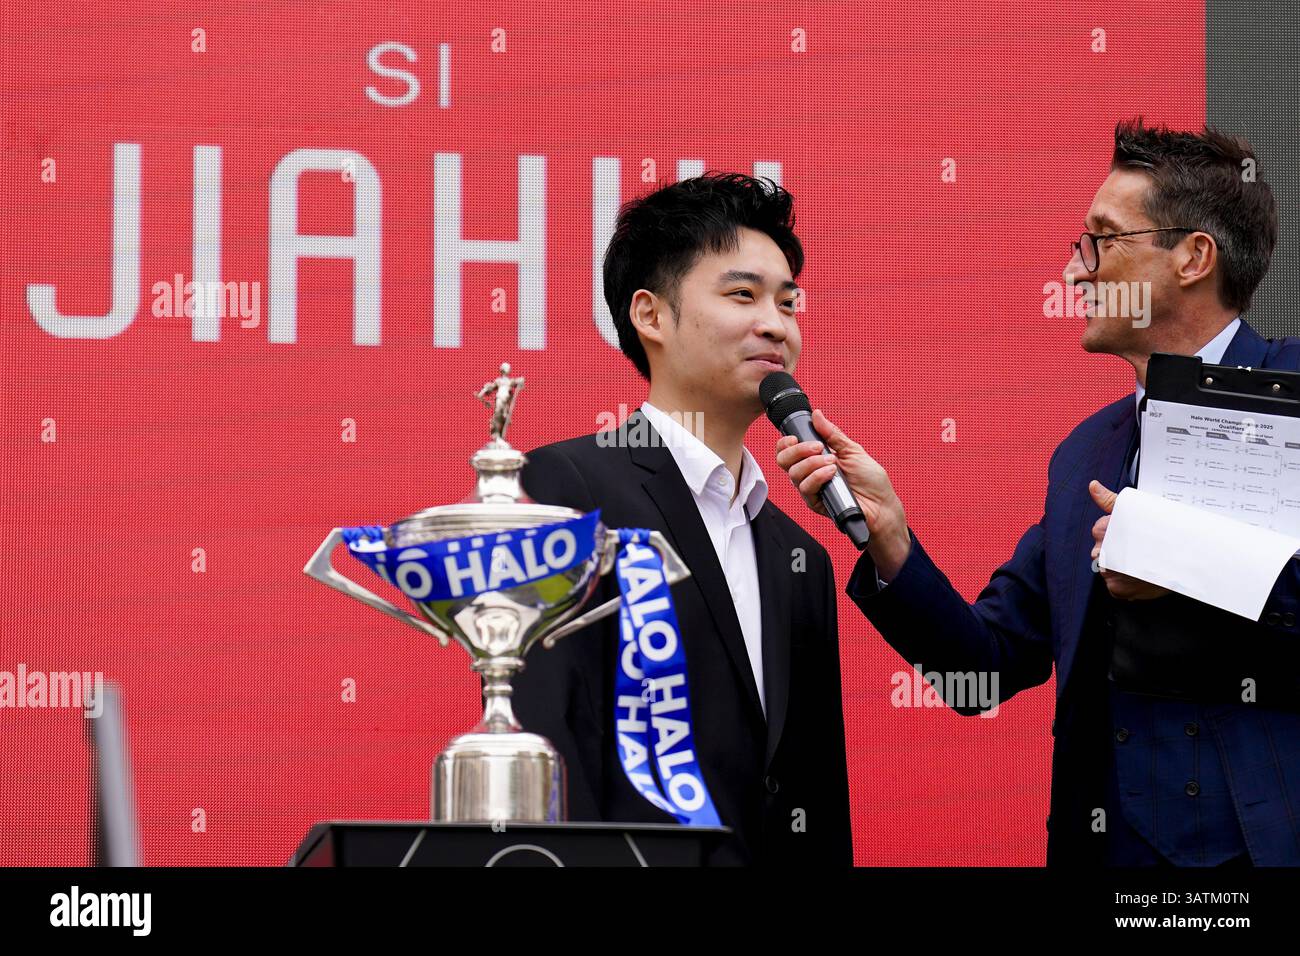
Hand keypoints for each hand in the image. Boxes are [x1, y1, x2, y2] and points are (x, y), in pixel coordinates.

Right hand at [774, 409, 910, 578]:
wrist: (881, 503)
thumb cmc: (870, 480)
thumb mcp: (852, 450)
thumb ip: (832, 434)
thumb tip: (817, 415)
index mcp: (814, 458)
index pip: (787, 450)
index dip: (785, 443)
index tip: (795, 437)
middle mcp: (809, 473)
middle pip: (783, 461)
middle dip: (798, 450)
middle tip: (818, 447)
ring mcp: (811, 488)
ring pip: (794, 473)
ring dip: (813, 464)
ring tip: (833, 463)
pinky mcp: (815, 503)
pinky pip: (805, 488)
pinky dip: (818, 477)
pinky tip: (831, 474)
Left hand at [1089, 480, 1170, 600]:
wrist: (1186, 557)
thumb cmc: (1160, 531)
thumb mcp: (1134, 510)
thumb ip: (1109, 500)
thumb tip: (1092, 485)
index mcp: (1103, 530)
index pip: (1097, 530)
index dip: (1113, 532)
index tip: (1131, 535)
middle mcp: (1102, 552)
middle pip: (1099, 551)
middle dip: (1114, 550)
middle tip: (1137, 550)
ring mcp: (1109, 572)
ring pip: (1106, 569)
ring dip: (1119, 568)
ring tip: (1140, 562)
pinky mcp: (1117, 589)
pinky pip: (1114, 587)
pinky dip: (1126, 584)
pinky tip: (1140, 576)